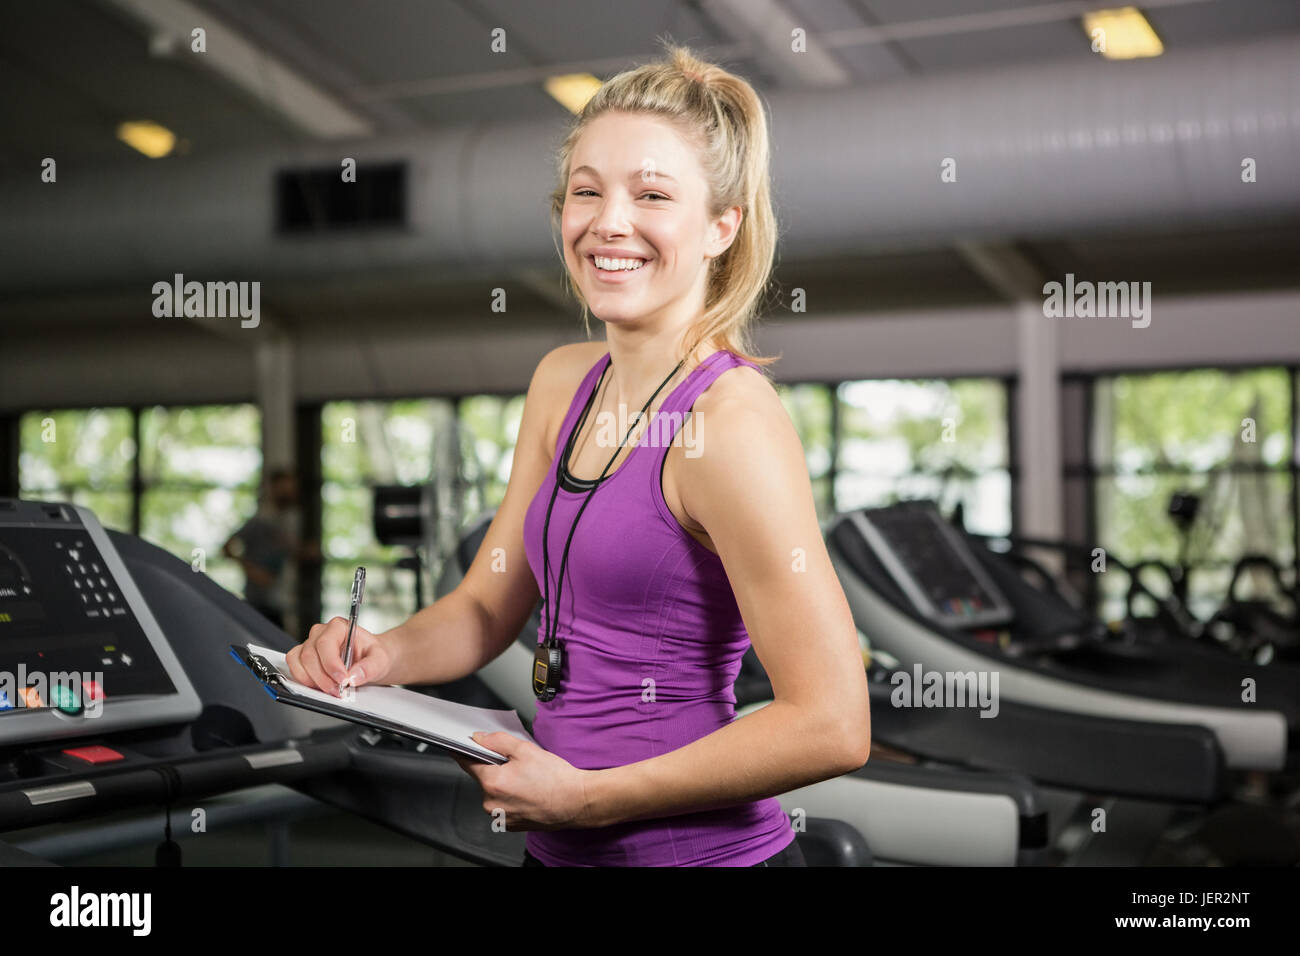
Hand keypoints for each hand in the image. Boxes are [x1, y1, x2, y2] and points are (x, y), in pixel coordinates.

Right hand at [286, 617, 392, 696]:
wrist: (370, 660)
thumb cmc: (372, 654)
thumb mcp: (380, 659)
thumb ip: (370, 667)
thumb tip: (354, 676)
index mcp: (339, 627)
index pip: (326, 644)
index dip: (331, 664)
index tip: (342, 680)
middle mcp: (321, 633)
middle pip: (309, 655)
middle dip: (323, 678)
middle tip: (338, 690)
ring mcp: (309, 644)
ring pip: (298, 662)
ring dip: (312, 681)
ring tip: (331, 690)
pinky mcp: (303, 657)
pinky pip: (294, 668)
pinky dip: (304, 680)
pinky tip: (319, 686)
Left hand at [454, 732, 592, 830]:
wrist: (576, 802)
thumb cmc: (556, 778)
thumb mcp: (526, 750)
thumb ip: (498, 741)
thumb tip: (480, 738)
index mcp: (493, 782)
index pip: (467, 762)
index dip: (467, 751)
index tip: (466, 746)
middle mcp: (492, 803)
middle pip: (482, 778)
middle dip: (494, 768)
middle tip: (516, 763)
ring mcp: (500, 816)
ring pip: (493, 792)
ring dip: (503, 783)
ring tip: (526, 779)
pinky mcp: (509, 824)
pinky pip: (503, 805)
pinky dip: (510, 797)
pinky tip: (527, 791)